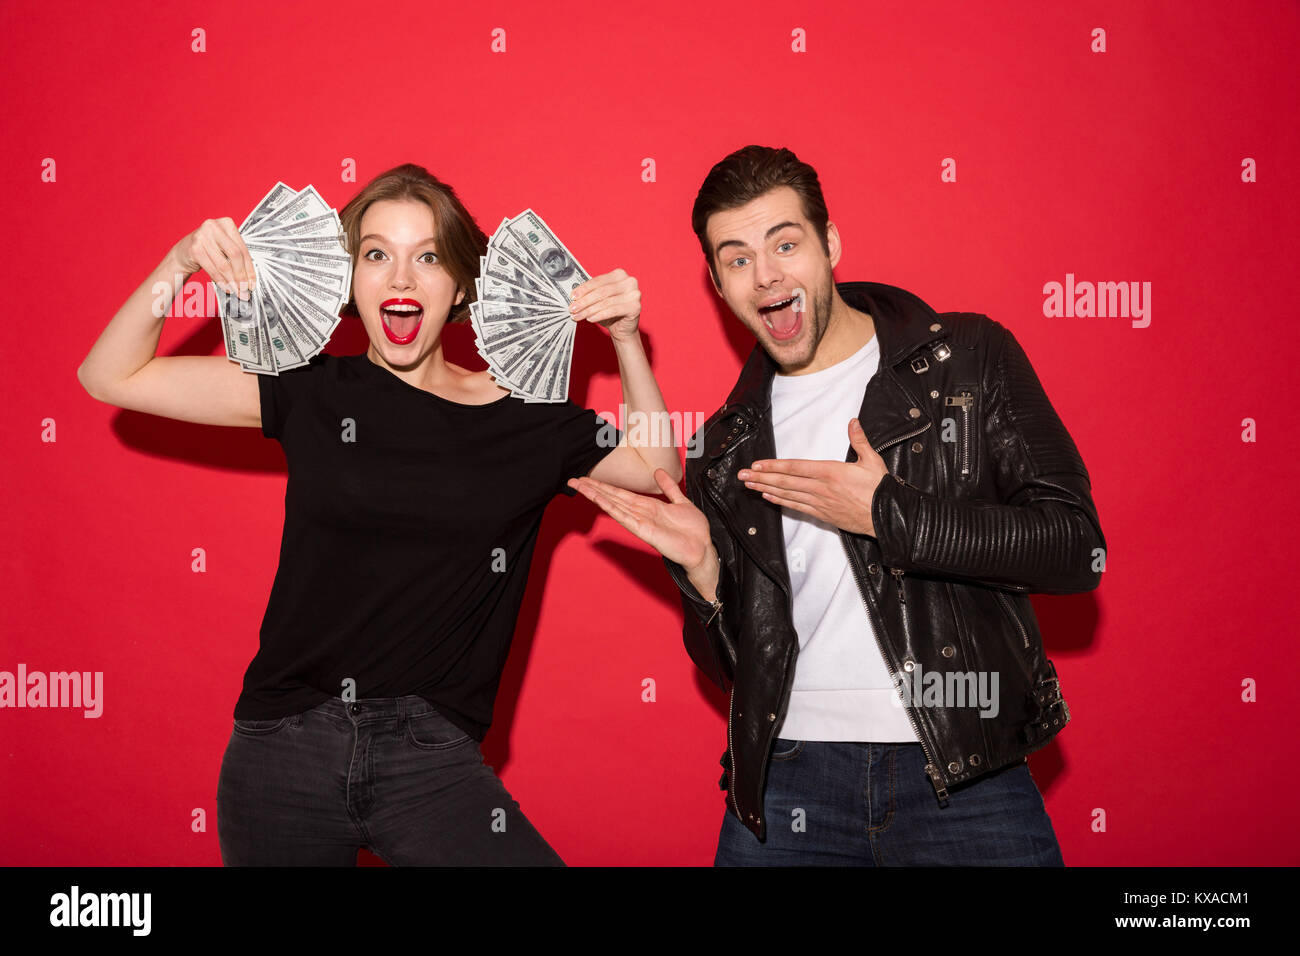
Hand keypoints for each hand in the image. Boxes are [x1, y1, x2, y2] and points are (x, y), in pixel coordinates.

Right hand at [171, 217, 256, 299]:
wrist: (183, 251)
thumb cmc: (209, 249)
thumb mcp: (224, 247)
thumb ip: (237, 258)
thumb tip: (249, 279)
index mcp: (227, 223)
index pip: (243, 249)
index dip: (249, 269)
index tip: (252, 283)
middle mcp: (214, 226)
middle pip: (235, 255)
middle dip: (241, 276)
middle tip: (245, 289)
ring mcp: (202, 236)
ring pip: (223, 264)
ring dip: (232, 281)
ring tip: (236, 291)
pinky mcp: (194, 248)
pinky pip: (212, 269)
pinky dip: (220, 281)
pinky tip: (226, 287)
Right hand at [567, 467, 711, 569]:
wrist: (703, 547)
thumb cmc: (693, 530)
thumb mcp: (681, 501)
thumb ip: (669, 487)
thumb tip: (658, 471)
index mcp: (647, 506)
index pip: (620, 493)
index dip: (604, 485)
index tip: (588, 478)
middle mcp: (640, 513)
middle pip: (611, 498)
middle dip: (593, 488)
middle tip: (573, 480)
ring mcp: (640, 522)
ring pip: (613, 505)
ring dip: (596, 495)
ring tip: (579, 486)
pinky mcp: (644, 531)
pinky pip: (624, 517)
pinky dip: (611, 508)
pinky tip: (599, 501)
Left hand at [568, 268, 639, 341]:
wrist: (623, 327)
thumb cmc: (611, 312)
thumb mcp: (599, 299)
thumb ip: (590, 293)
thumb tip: (574, 295)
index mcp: (619, 274)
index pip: (598, 280)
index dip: (583, 289)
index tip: (573, 296)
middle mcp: (629, 282)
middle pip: (601, 291)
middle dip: (584, 301)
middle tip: (573, 308)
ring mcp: (634, 294)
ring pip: (606, 301)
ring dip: (589, 310)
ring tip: (579, 316)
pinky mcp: (635, 307)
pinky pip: (613, 310)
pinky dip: (599, 315)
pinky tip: (590, 319)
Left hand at [737, 418, 888, 535]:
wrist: (887, 517)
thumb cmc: (880, 489)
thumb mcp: (872, 460)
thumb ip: (859, 440)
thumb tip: (853, 422)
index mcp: (831, 472)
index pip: (796, 467)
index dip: (774, 466)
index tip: (757, 464)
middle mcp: (821, 488)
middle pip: (785, 481)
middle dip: (761, 477)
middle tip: (742, 475)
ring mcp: (820, 503)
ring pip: (787, 494)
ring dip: (766, 488)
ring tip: (749, 485)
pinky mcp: (822, 514)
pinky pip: (797, 507)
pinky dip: (781, 501)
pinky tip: (769, 497)